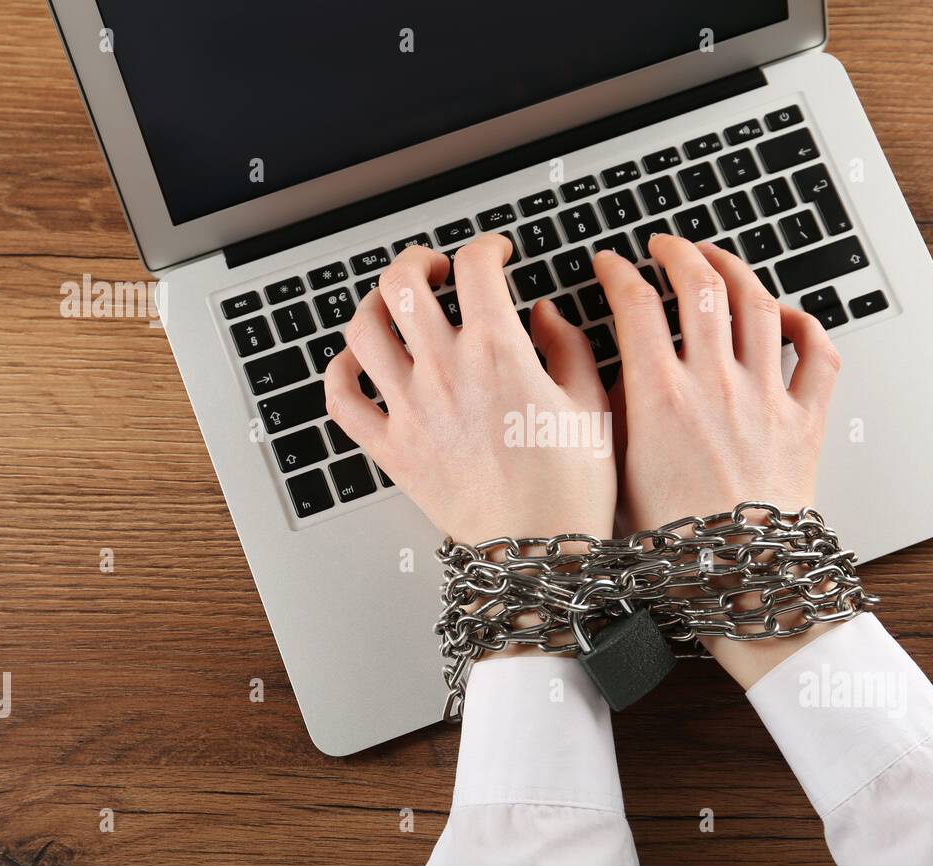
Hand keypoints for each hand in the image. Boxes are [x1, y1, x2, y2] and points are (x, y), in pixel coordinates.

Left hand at [323, 234, 615, 544]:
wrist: (536, 550)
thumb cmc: (571, 487)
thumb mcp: (591, 403)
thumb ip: (568, 344)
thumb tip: (543, 313)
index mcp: (498, 351)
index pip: (475, 266)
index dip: (486, 246)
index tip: (496, 253)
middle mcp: (445, 371)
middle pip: (403, 282)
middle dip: (419, 260)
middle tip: (438, 269)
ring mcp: (410, 409)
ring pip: (363, 328)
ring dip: (376, 303)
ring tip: (397, 306)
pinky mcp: (390, 448)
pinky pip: (341, 399)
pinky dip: (341, 371)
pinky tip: (359, 362)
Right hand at [596, 235, 842, 686]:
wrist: (736, 578)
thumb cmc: (671, 541)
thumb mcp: (613, 471)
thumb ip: (601, 408)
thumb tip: (584, 358)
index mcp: (661, 395)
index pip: (636, 303)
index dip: (619, 272)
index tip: (611, 265)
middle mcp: (715, 383)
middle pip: (701, 285)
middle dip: (679, 252)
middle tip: (666, 247)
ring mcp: (765, 397)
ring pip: (759, 304)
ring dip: (736, 270)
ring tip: (718, 260)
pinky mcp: (804, 419)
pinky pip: (817, 354)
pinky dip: (805, 325)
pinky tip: (787, 316)